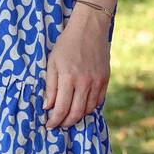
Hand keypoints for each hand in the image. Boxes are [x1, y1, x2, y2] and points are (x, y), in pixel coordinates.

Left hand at [44, 2, 112, 128]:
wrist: (90, 28)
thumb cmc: (67, 44)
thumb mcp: (52, 62)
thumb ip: (50, 85)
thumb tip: (48, 106)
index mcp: (68, 78)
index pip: (61, 108)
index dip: (54, 120)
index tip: (49, 125)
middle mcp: (84, 82)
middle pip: (76, 113)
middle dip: (66, 123)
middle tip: (59, 125)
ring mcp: (97, 82)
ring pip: (88, 109)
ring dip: (78, 116)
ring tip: (69, 116)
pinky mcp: (105, 79)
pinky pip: (98, 101)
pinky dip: (90, 107)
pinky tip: (82, 106)